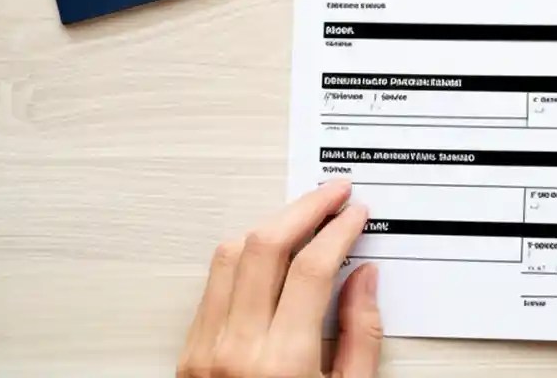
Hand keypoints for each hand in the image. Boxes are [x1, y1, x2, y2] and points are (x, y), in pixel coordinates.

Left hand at [177, 181, 382, 377]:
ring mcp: (207, 347)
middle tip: (331, 195)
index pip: (311, 270)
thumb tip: (364, 280)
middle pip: (265, 247)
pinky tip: (268, 252)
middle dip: (304, 210)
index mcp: (283, 364)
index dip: (338, 231)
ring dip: (269, 226)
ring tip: (300, 217)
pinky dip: (243, 256)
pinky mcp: (192, 350)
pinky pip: (213, 283)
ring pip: (231, 255)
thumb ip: (360, 338)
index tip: (354, 215)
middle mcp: (238, 348)